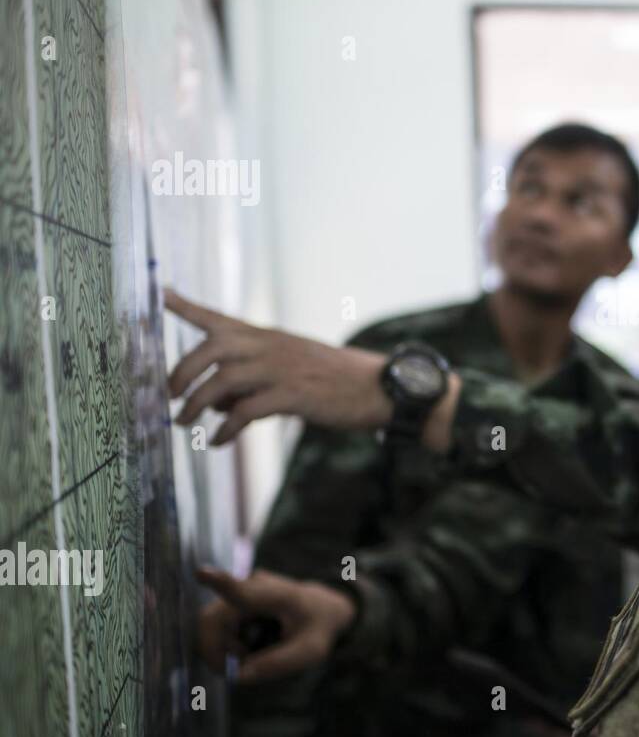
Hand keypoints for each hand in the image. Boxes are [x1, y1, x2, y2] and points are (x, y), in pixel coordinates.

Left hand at [165, 289, 390, 443]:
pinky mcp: (293, 395)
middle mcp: (271, 346)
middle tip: (171, 396)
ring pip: (221, 381)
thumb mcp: (292, 368)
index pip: (220, 318)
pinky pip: (245, 411)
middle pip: (210, 349)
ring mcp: (281, 369)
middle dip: (182, 372)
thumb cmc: (335, 381)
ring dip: (196, 404)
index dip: (188, 306)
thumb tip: (215, 403)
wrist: (379, 387)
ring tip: (185, 423)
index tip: (162, 294)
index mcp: (268, 337)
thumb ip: (252, 379)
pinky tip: (220, 442)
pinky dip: (226, 429)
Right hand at [196, 567, 357, 683]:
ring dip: (222, 652)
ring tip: (249, 657)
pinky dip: (224, 648)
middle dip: (215, 653)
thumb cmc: (317, 628)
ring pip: (210, 629)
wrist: (321, 608)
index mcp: (276, 595)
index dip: (220, 583)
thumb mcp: (310, 651)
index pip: (244, 591)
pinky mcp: (231, 603)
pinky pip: (214, 630)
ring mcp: (239, 592)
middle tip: (232, 672)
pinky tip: (246, 650)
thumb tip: (240, 677)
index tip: (201, 573)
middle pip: (211, 621)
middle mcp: (252, 587)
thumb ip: (279, 663)